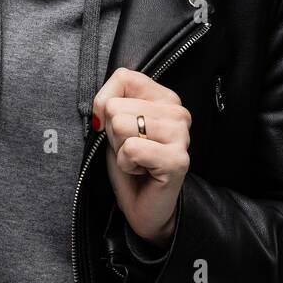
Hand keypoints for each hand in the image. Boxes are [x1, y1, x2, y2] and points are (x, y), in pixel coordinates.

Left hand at [92, 68, 190, 247]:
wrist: (145, 206)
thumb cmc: (131, 162)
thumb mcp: (115, 124)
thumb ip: (110, 102)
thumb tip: (102, 106)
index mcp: (165, 97)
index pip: (123, 76)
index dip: (105, 104)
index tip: (117, 126)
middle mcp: (178, 112)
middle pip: (116, 106)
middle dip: (114, 133)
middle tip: (131, 150)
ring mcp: (181, 135)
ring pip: (121, 125)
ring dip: (121, 150)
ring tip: (137, 160)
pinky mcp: (177, 160)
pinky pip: (131, 149)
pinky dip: (127, 164)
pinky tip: (142, 171)